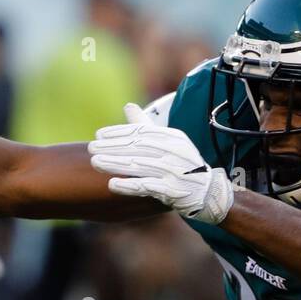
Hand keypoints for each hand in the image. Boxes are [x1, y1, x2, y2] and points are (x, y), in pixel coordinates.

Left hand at [88, 102, 234, 224]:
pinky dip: (130, 185)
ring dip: (116, 164)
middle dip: (113, 147)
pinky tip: (112, 184)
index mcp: (173, 138)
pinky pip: (148, 187)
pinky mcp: (173, 191)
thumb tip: (127, 106)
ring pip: (140, 165)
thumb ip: (147, 126)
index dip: (119, 133)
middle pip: (139, 147)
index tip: (99, 134)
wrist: (210, 193)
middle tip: (91, 148)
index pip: (142, 132)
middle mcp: (174, 152)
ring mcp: (175, 172)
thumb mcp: (170, 141)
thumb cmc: (184, 165)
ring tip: (95, 162)